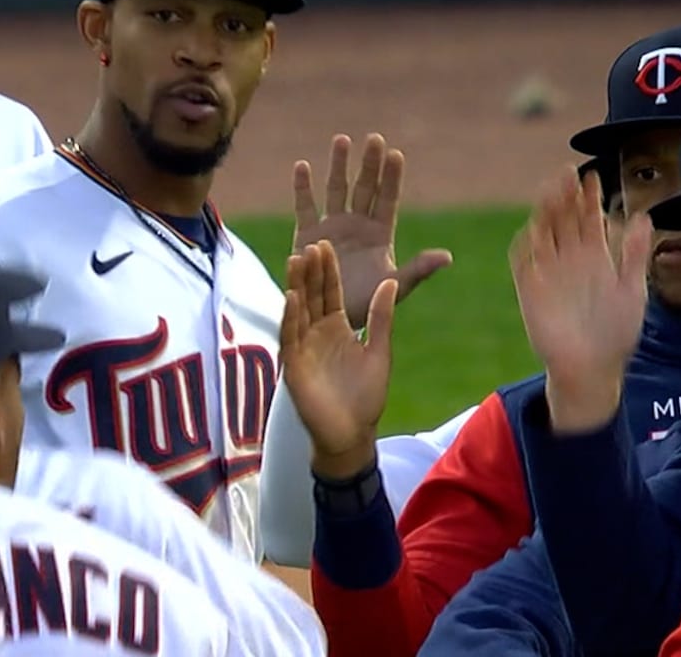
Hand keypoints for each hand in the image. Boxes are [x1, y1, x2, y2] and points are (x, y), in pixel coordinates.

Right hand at [278, 239, 399, 479]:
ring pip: (298, 311)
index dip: (328, 271)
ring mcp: (303, 349)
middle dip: (311, 271)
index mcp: (337, 329)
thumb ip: (381, 318)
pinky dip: (290, 316)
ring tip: (296, 259)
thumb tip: (390, 282)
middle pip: (312, 296)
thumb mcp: (379, 351)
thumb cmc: (366, 397)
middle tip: (310, 244)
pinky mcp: (294, 365)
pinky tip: (292, 296)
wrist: (352, 435)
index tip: (326, 246)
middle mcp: (317, 334)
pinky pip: (291, 336)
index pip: (330, 293)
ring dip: (297, 286)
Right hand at [293, 134, 451, 328]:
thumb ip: (418, 270)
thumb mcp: (395, 287)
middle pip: (364, 188)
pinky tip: (302, 166)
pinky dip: (303, 188)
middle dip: (369, 164)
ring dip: (339, 165)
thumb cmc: (368, 304)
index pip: (387, 199)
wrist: (331, 320)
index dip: (391, 177)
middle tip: (374, 138)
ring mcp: (332, 228)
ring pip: (336, 189)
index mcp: (380, 234)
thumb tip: (447, 256)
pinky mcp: (308, 236)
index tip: (395, 154)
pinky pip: (305, 207)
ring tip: (342, 140)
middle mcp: (357, 225)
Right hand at [510, 166, 649, 433]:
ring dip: (544, 212)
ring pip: (543, 233)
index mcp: (595, 257)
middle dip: (564, 196)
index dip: (588, 198)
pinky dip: (526, 246)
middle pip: (564, 219)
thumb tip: (643, 216)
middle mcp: (570, 260)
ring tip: (549, 190)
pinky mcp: (530, 290)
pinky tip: (533, 229)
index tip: (590, 176)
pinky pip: (523, 262)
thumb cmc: (616, 332)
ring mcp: (548, 273)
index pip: (589, 218)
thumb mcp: (633, 290)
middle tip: (566, 172)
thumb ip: (635, 254)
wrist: (592, 368)